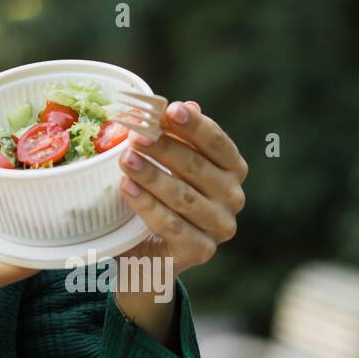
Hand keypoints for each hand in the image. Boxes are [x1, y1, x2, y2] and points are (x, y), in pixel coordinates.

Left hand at [115, 99, 246, 273]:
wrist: (148, 253)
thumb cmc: (159, 198)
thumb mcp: (166, 164)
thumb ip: (175, 137)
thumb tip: (186, 105)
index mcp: (232, 170)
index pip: (217, 143)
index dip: (194, 125)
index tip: (169, 109)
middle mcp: (233, 198)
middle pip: (198, 168)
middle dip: (165, 148)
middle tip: (136, 134)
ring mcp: (220, 226)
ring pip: (183, 197)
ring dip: (152, 175)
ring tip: (125, 159)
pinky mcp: (201, 250)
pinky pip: (171, 225)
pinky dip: (147, 205)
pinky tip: (126, 188)